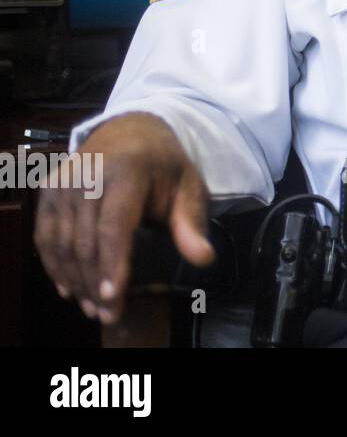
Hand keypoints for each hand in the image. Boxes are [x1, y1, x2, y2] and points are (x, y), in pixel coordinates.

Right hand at [34, 113, 214, 324]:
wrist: (131, 130)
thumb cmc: (163, 165)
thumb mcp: (188, 186)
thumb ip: (192, 222)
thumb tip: (204, 258)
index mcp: (127, 170)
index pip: (114, 225)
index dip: (112, 262)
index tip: (113, 295)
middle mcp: (88, 174)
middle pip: (85, 240)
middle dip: (96, 282)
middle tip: (109, 313)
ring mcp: (63, 181)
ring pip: (62, 242)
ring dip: (74, 279)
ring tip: (92, 307)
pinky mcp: (48, 189)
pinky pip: (44, 234)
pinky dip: (53, 264)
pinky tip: (68, 287)